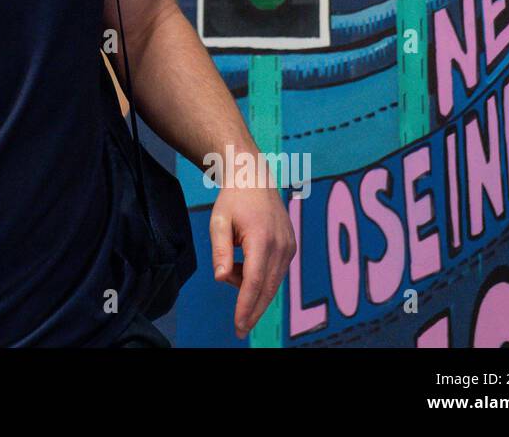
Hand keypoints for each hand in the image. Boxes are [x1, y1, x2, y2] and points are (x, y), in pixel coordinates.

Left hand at [209, 173, 296, 339]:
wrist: (254, 179)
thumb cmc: (233, 200)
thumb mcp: (218, 221)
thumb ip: (220, 249)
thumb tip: (221, 279)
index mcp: (262, 239)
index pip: (254, 282)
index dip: (247, 306)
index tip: (240, 326)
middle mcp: (281, 246)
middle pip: (266, 289)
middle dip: (253, 310)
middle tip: (240, 330)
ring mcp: (289, 248)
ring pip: (271, 282)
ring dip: (250, 286)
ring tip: (231, 262)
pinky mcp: (291, 248)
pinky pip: (275, 273)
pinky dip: (258, 276)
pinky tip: (244, 261)